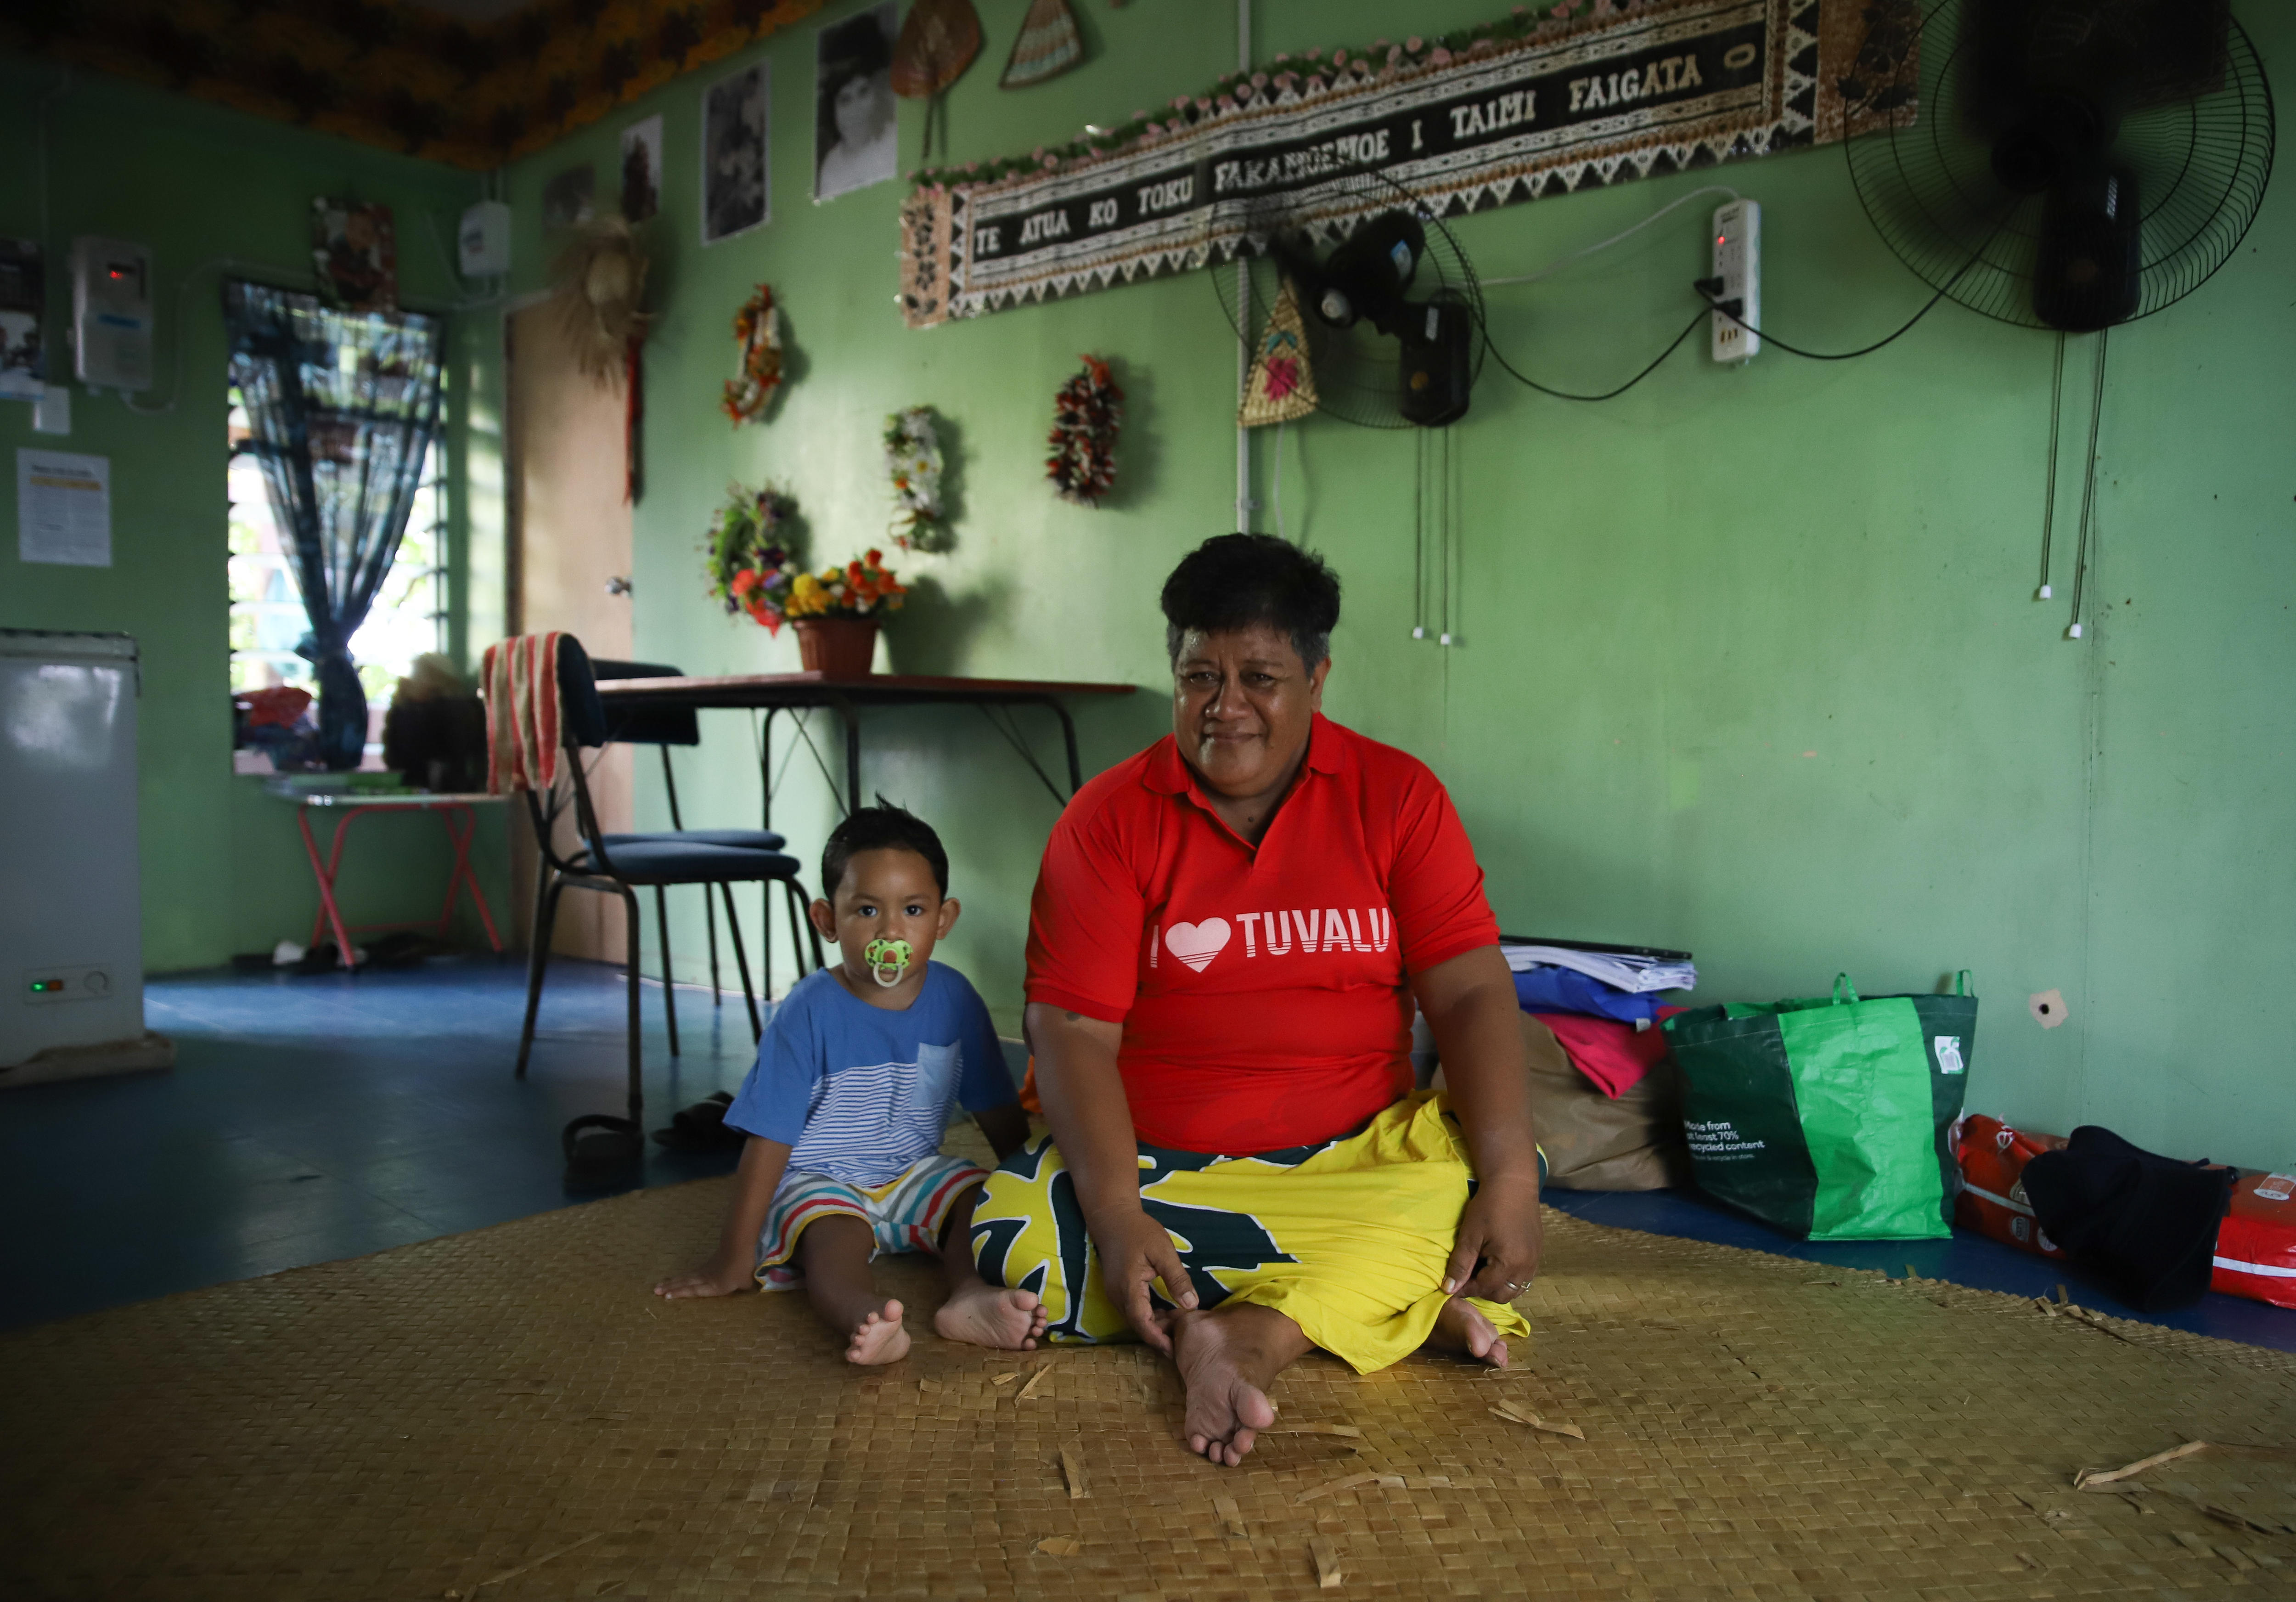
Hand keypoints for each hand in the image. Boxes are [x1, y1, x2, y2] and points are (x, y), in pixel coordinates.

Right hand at [654, 1249, 756, 1298]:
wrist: (739, 1245)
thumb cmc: (743, 1266)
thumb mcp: (746, 1282)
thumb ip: (742, 1287)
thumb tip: (745, 1288)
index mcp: (714, 1286)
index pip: (694, 1291)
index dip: (681, 1294)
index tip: (667, 1296)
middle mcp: (706, 1278)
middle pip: (685, 1282)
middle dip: (670, 1287)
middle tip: (655, 1290)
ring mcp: (706, 1269)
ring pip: (686, 1276)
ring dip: (673, 1280)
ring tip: (661, 1283)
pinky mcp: (709, 1262)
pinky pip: (692, 1271)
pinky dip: (683, 1275)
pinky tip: (679, 1277)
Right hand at [1092, 1206, 1197, 1352]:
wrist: (1112, 1217)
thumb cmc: (1139, 1231)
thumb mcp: (1163, 1251)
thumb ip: (1177, 1278)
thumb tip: (1191, 1305)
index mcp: (1128, 1287)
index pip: (1141, 1321)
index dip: (1157, 1338)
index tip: (1173, 1351)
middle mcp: (1117, 1295)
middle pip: (1137, 1325)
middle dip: (1158, 1336)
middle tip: (1182, 1340)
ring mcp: (1114, 1293)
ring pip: (1134, 1319)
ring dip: (1153, 1326)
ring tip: (1177, 1328)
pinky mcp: (1116, 1290)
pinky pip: (1132, 1310)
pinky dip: (1147, 1316)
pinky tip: (1164, 1314)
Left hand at [1442, 1173, 1542, 1302]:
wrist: (1513, 1183)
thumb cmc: (1489, 1206)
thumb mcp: (1470, 1235)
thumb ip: (1460, 1264)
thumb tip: (1448, 1289)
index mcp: (1509, 1263)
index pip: (1484, 1288)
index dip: (1466, 1289)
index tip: (1453, 1286)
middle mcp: (1526, 1267)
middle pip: (1502, 1295)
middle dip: (1483, 1291)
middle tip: (1467, 1278)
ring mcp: (1535, 1261)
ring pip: (1516, 1288)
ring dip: (1498, 1286)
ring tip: (1482, 1271)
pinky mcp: (1537, 1253)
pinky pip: (1524, 1277)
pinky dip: (1509, 1277)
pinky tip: (1497, 1264)